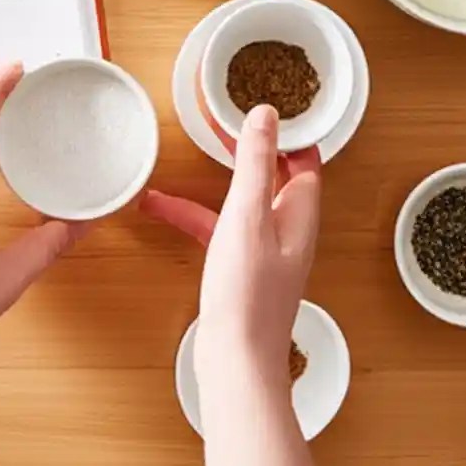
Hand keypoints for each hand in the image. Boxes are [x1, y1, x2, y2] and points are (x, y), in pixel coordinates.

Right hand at [142, 104, 321, 377]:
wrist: (235, 362)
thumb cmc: (246, 295)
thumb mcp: (247, 216)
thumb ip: (256, 164)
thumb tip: (267, 115)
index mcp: (299, 214)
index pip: (305, 159)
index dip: (289, 130)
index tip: (264, 104)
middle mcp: (288, 231)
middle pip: (273, 176)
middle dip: (249, 148)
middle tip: (225, 120)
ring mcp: (264, 252)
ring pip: (241, 202)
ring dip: (214, 179)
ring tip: (185, 154)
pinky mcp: (240, 271)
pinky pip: (218, 230)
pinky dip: (193, 216)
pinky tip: (161, 208)